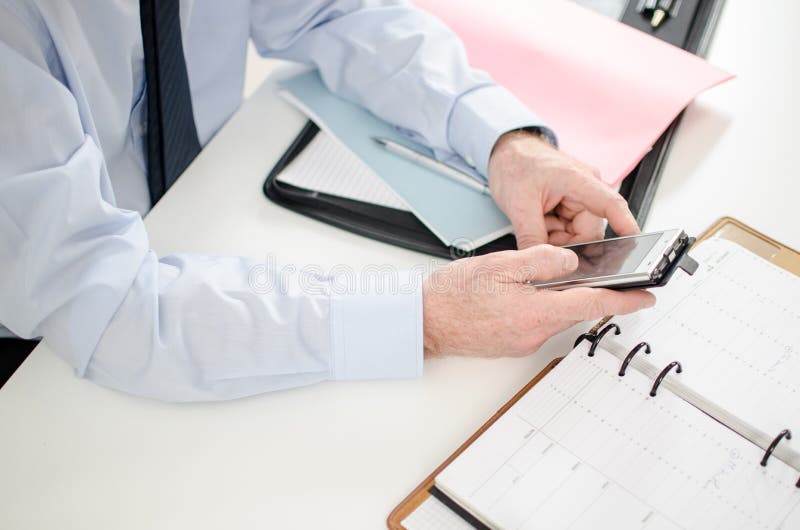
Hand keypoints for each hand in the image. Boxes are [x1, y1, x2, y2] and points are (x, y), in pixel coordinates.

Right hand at [422, 244, 654, 357]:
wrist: (424, 321)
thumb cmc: (454, 294)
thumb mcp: (501, 265)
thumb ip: (542, 260)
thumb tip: (571, 263)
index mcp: (536, 313)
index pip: (592, 306)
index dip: (625, 301)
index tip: (648, 297)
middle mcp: (533, 334)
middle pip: (574, 310)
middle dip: (584, 292)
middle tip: (588, 272)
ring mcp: (522, 342)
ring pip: (554, 315)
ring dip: (556, 298)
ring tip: (537, 277)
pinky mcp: (512, 344)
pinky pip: (537, 322)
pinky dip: (539, 306)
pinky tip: (520, 293)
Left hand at [488, 130, 639, 248]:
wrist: (506, 152)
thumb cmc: (515, 164)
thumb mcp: (519, 204)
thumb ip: (531, 237)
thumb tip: (540, 264)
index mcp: (579, 180)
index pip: (611, 205)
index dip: (625, 227)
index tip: (635, 247)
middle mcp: (586, 189)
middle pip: (589, 232)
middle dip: (566, 243)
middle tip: (542, 239)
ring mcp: (578, 198)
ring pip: (576, 235)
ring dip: (556, 238)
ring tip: (536, 224)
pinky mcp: (570, 206)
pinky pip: (567, 231)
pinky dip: (552, 233)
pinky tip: (539, 222)